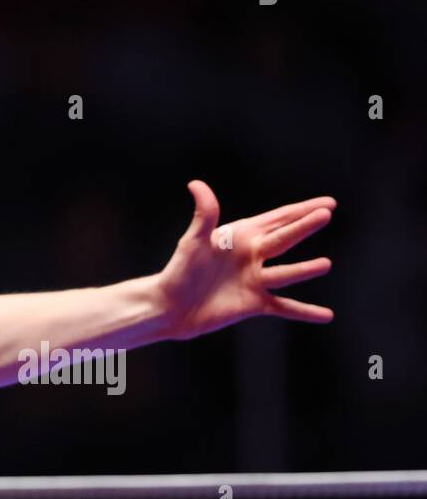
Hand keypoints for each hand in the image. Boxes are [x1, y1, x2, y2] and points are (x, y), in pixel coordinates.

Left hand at [155, 181, 335, 340]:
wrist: (170, 307)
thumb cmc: (179, 271)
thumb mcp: (193, 241)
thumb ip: (204, 215)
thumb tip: (196, 184)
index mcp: (240, 237)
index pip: (277, 220)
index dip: (301, 211)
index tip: (328, 203)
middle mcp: (252, 256)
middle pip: (285, 239)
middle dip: (305, 226)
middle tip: (327, 213)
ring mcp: (254, 281)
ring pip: (287, 274)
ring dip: (306, 270)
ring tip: (326, 264)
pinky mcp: (254, 304)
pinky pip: (285, 307)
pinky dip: (304, 311)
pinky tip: (326, 314)